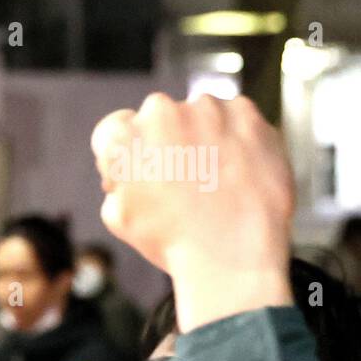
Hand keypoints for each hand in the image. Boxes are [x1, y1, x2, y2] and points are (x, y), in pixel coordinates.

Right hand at [90, 92, 293, 330]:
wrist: (231, 251)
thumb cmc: (172, 240)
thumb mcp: (117, 217)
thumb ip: (117, 182)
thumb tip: (129, 172)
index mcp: (122, 136)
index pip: (114, 128)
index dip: (126, 153)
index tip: (140, 172)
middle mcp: (161, 112)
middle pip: (158, 117)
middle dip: (166, 141)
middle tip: (180, 180)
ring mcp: (206, 109)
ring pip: (199, 116)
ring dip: (202, 138)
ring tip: (214, 180)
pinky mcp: (246, 113)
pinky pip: (236, 117)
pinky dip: (236, 138)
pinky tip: (236, 171)